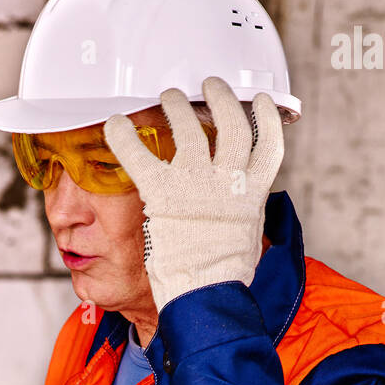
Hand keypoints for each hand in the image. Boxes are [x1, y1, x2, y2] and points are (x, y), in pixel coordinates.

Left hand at [104, 77, 283, 309]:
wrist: (206, 297)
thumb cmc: (224, 278)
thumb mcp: (249, 240)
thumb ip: (246, 216)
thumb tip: (247, 213)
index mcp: (253, 193)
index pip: (268, 144)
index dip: (265, 118)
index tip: (259, 102)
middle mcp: (229, 181)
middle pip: (232, 124)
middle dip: (222, 99)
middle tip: (209, 88)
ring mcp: (196, 184)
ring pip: (191, 129)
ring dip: (178, 108)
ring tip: (170, 97)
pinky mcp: (164, 194)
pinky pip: (140, 157)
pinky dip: (124, 138)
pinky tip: (116, 124)